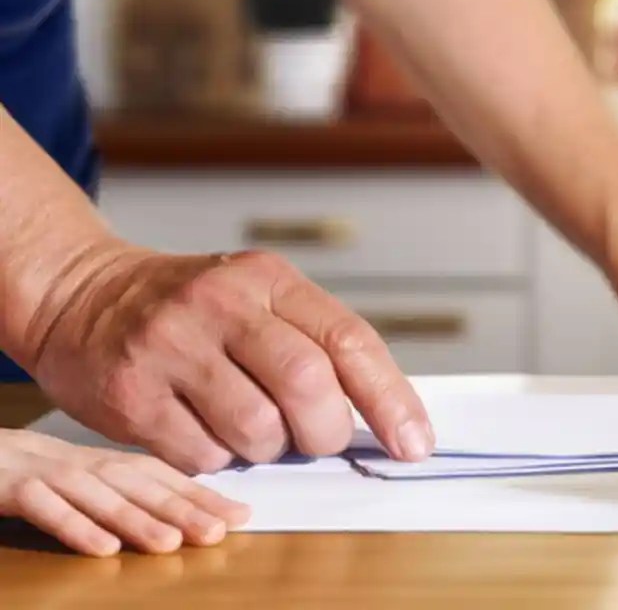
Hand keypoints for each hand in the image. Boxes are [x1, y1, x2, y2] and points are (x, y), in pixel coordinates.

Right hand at [0, 429, 249, 555]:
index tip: (239, 513)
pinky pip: (37, 504)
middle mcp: (64, 460)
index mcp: (82, 460)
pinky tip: (102, 547)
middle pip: (133, 482)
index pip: (151, 473)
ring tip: (174, 542)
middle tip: (224, 529)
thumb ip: (96, 492)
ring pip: (93, 493)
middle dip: (183, 506)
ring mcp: (30, 470)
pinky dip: (70, 524)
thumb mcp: (51, 480)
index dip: (197, 492)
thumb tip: (155, 515)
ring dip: (137, 518)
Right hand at [24, 244, 431, 473]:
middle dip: (325, 430)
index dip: (390, 399)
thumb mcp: (261, 299)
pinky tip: (202, 430)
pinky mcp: (130, 391)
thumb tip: (389, 418)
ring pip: (256, 429)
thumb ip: (318, 345)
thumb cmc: (196, 311)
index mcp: (269, 278)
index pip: (348, 340)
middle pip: (307, 385)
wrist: (84, 296)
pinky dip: (217, 458)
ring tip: (251, 428)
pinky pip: (201, 453)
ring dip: (268, 448)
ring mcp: (171, 345)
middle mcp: (221, 303)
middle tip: (316, 439)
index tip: (414, 443)